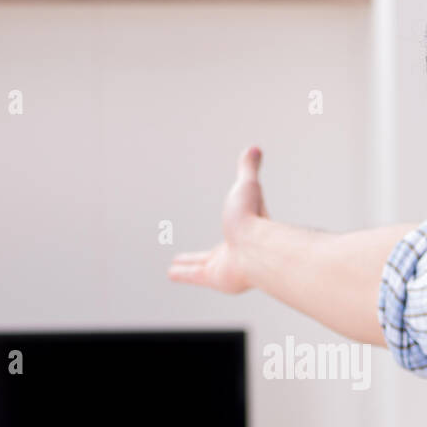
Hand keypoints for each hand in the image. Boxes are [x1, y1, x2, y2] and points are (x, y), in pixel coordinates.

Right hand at [167, 145, 267, 293]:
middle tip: (193, 258)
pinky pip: (193, 275)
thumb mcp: (247, 185)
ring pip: (200, 267)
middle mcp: (235, 252)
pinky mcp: (213, 278)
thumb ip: (248, 169)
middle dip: (201, 256)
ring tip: (173, 270)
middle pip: (213, 255)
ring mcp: (224, 268)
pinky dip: (182, 274)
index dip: (229, 222)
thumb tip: (255, 148)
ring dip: (187, 267)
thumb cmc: (253, 217)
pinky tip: (171, 274)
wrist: (255, 246)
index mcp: (244, 231)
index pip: (233, 228)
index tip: (228, 222)